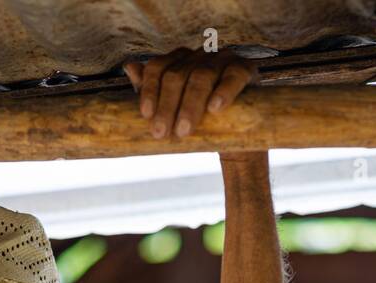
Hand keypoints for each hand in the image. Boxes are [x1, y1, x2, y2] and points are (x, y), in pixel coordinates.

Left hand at [123, 48, 257, 139]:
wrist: (238, 134)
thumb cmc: (201, 122)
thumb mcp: (174, 110)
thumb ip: (153, 90)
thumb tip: (129, 67)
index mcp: (180, 61)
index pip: (158, 68)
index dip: (150, 90)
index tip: (146, 116)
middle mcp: (200, 55)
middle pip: (177, 75)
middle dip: (167, 106)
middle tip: (161, 134)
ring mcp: (223, 59)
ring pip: (201, 76)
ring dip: (190, 105)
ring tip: (183, 131)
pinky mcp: (245, 69)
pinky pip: (233, 76)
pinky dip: (223, 91)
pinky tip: (214, 108)